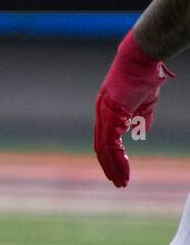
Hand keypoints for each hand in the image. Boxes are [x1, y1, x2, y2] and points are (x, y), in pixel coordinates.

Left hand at [94, 32, 174, 186]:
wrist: (142, 61)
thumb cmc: (144, 78)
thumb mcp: (145, 104)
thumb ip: (141, 119)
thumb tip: (140, 133)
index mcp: (108, 112)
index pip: (105, 140)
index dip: (113, 158)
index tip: (121, 173)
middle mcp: (102, 114)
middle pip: (100, 147)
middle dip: (110, 167)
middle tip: (119, 184)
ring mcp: (104, 113)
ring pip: (103, 147)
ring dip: (113, 167)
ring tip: (121, 182)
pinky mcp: (111, 112)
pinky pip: (109, 141)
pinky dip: (116, 157)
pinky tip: (123, 169)